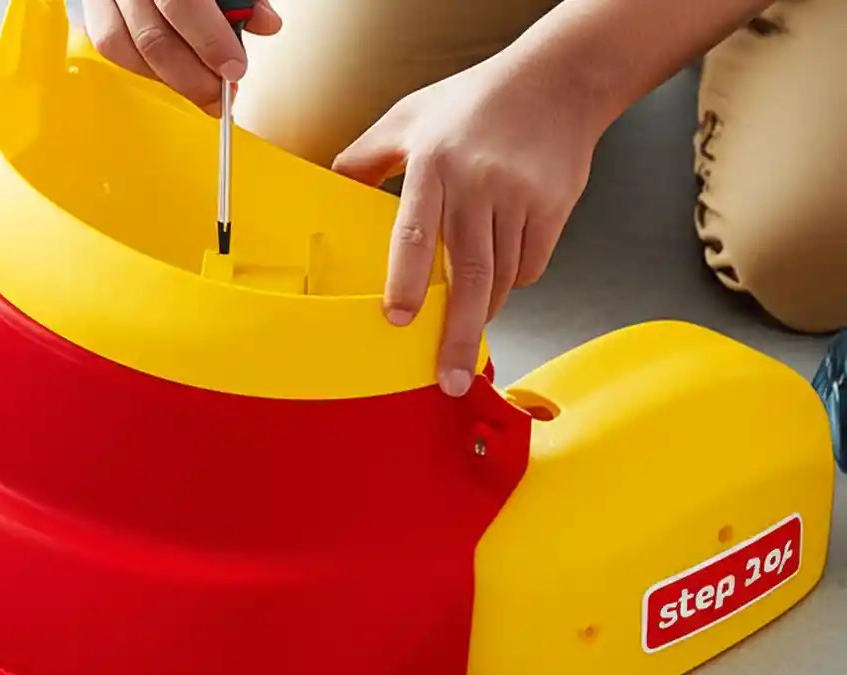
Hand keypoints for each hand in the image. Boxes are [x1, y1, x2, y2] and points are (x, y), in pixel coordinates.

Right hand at [82, 0, 281, 114]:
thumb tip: (266, 24)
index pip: (182, 3)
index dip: (211, 41)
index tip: (235, 68)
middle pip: (152, 37)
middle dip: (193, 78)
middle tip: (221, 95)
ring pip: (124, 47)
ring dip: (166, 79)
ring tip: (200, 88)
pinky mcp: (93, 4)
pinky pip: (109, 45)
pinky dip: (142, 67)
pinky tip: (170, 71)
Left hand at [332, 56, 599, 396]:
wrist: (556, 83)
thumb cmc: (473, 101)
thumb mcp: (406, 117)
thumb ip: (364, 157)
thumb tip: (331, 193)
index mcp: (433, 163)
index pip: (415, 231)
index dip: (406, 281)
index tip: (398, 321)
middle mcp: (478, 184)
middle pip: (467, 273)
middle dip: (457, 334)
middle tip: (448, 379)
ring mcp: (519, 198)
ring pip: (500, 278)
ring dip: (481, 312)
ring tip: (464, 339)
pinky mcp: (552, 209)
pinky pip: (528, 266)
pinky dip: (511, 280)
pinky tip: (497, 274)